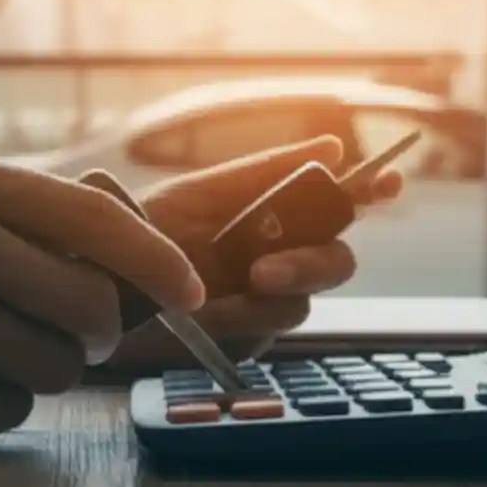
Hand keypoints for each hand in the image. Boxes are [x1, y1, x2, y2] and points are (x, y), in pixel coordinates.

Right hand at [0, 152, 203, 434]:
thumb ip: (20, 214)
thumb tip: (131, 258)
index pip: (95, 221)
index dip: (158, 260)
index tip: (189, 289)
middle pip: (92, 307)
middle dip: (92, 329)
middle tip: (62, 327)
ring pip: (58, 366)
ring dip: (36, 367)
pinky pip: (9, 409)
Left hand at [101, 136, 402, 375]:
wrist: (99, 276)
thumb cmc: (148, 226)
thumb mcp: (203, 193)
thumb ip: (265, 172)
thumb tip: (332, 145)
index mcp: (276, 217)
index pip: (340, 204)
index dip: (371, 192)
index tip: (388, 184)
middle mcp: (279, 258)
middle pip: (335, 262)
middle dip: (311, 265)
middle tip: (265, 271)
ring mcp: (263, 303)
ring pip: (301, 305)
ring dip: (264, 301)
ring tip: (215, 297)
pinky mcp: (243, 341)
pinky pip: (261, 338)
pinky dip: (234, 325)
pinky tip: (204, 317)